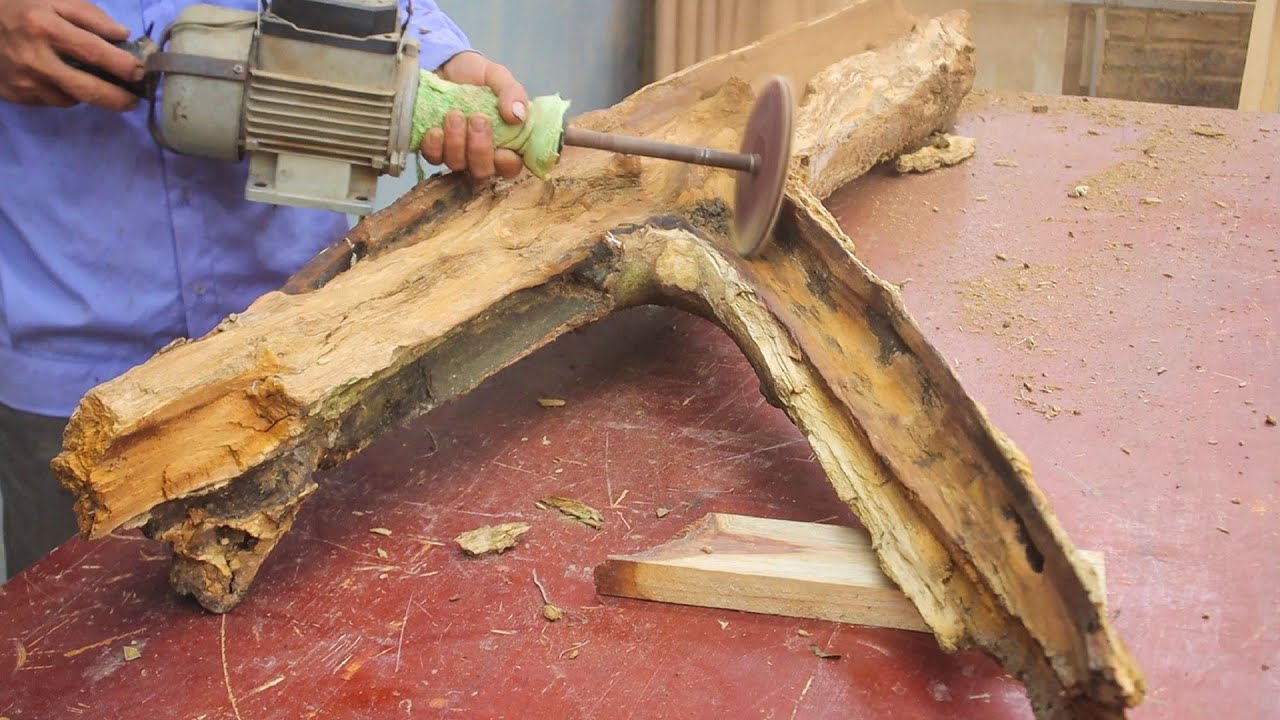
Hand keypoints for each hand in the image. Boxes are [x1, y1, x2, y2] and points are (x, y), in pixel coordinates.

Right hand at [0, 0, 141, 109]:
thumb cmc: (18, 4)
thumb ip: (90, 15)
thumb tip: (122, 35)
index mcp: (44, 27)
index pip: (93, 52)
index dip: (122, 65)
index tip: (140, 72)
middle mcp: (34, 59)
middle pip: (86, 89)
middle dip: (116, 99)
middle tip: (132, 101)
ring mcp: (23, 81)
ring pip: (70, 99)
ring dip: (87, 94)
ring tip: (94, 82)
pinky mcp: (14, 95)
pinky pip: (50, 101)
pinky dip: (63, 93)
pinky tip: (62, 79)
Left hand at [420, 51, 528, 180]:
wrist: (443, 64)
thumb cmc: (475, 75)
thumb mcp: (498, 77)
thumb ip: (513, 93)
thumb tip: (518, 115)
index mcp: (504, 141)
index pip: (510, 166)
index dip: (507, 165)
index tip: (502, 151)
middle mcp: (480, 152)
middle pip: (482, 170)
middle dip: (479, 150)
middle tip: (477, 119)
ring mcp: (455, 152)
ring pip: (457, 165)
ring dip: (456, 142)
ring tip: (454, 114)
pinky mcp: (433, 148)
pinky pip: (433, 158)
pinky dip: (434, 146)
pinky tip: (435, 129)